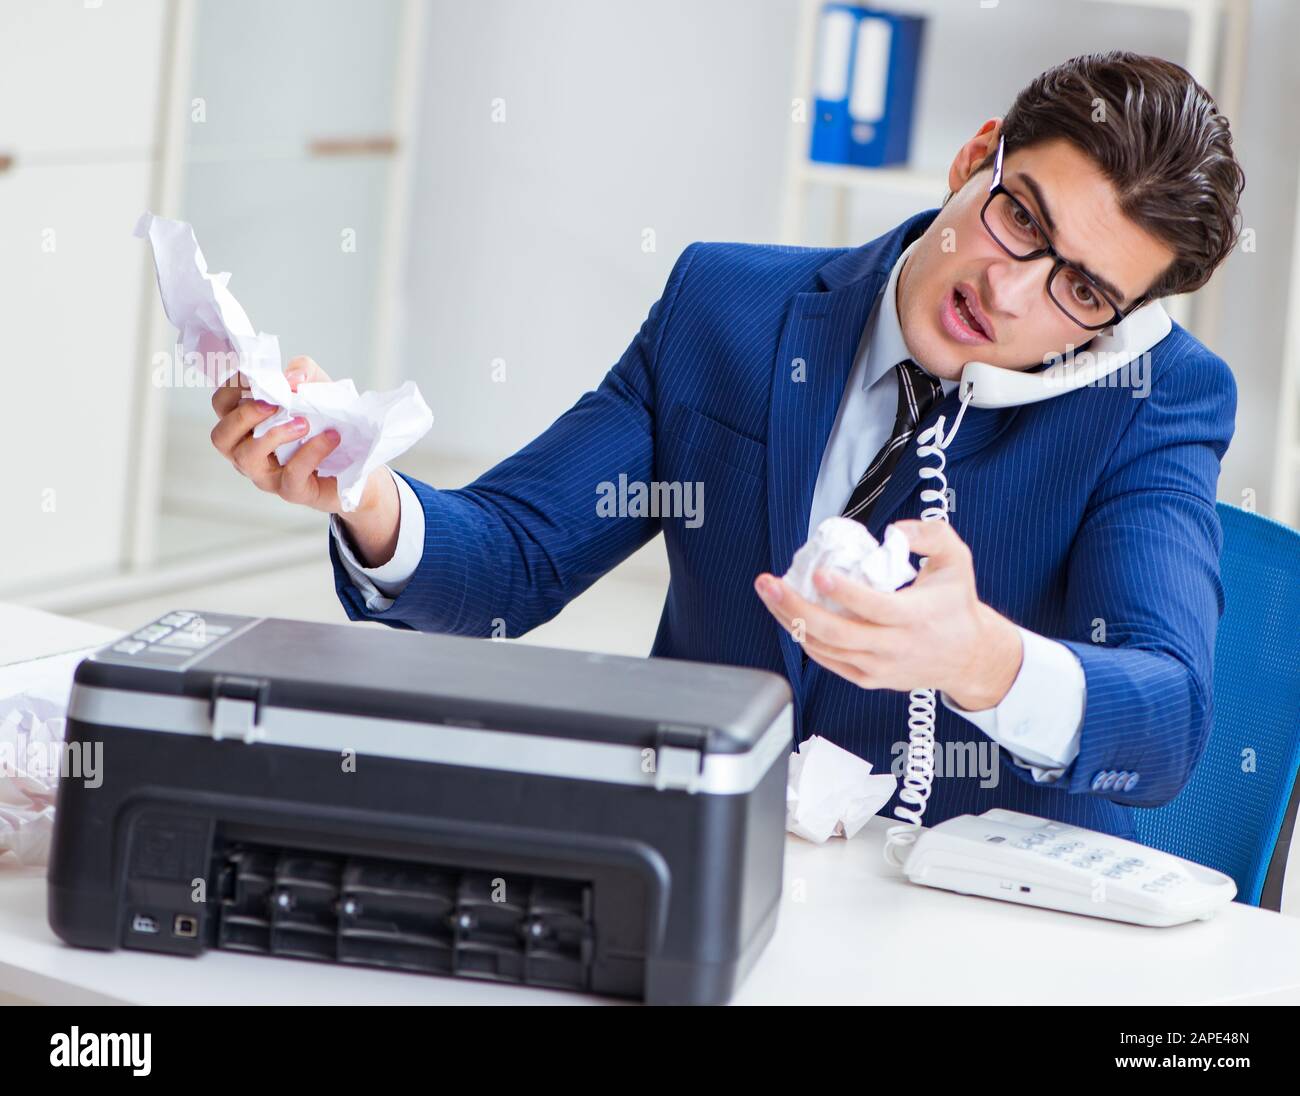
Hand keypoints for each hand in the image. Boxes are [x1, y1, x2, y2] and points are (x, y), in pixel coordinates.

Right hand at [209, 355, 392, 519]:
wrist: (361, 464)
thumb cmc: (329, 423)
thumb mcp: (318, 387)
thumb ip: (303, 371)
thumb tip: (290, 378)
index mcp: (247, 426)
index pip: (222, 406)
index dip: (231, 388)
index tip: (255, 377)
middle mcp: (248, 452)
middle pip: (221, 437)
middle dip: (243, 416)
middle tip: (273, 404)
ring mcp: (267, 475)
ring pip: (247, 458)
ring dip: (273, 435)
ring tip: (303, 423)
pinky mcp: (293, 491)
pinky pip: (291, 473)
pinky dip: (310, 452)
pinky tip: (330, 437)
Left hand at [753, 520, 1022, 709]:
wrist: (968, 657)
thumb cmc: (956, 606)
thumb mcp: (956, 560)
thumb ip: (930, 534)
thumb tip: (893, 530)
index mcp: (915, 617)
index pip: (875, 608)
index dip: (844, 593)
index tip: (819, 573)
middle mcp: (894, 647)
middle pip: (836, 633)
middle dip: (795, 607)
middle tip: (769, 583)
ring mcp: (878, 667)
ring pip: (824, 648)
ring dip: (791, 620)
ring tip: (769, 594)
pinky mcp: (867, 678)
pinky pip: (827, 661)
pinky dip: (804, 638)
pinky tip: (788, 616)